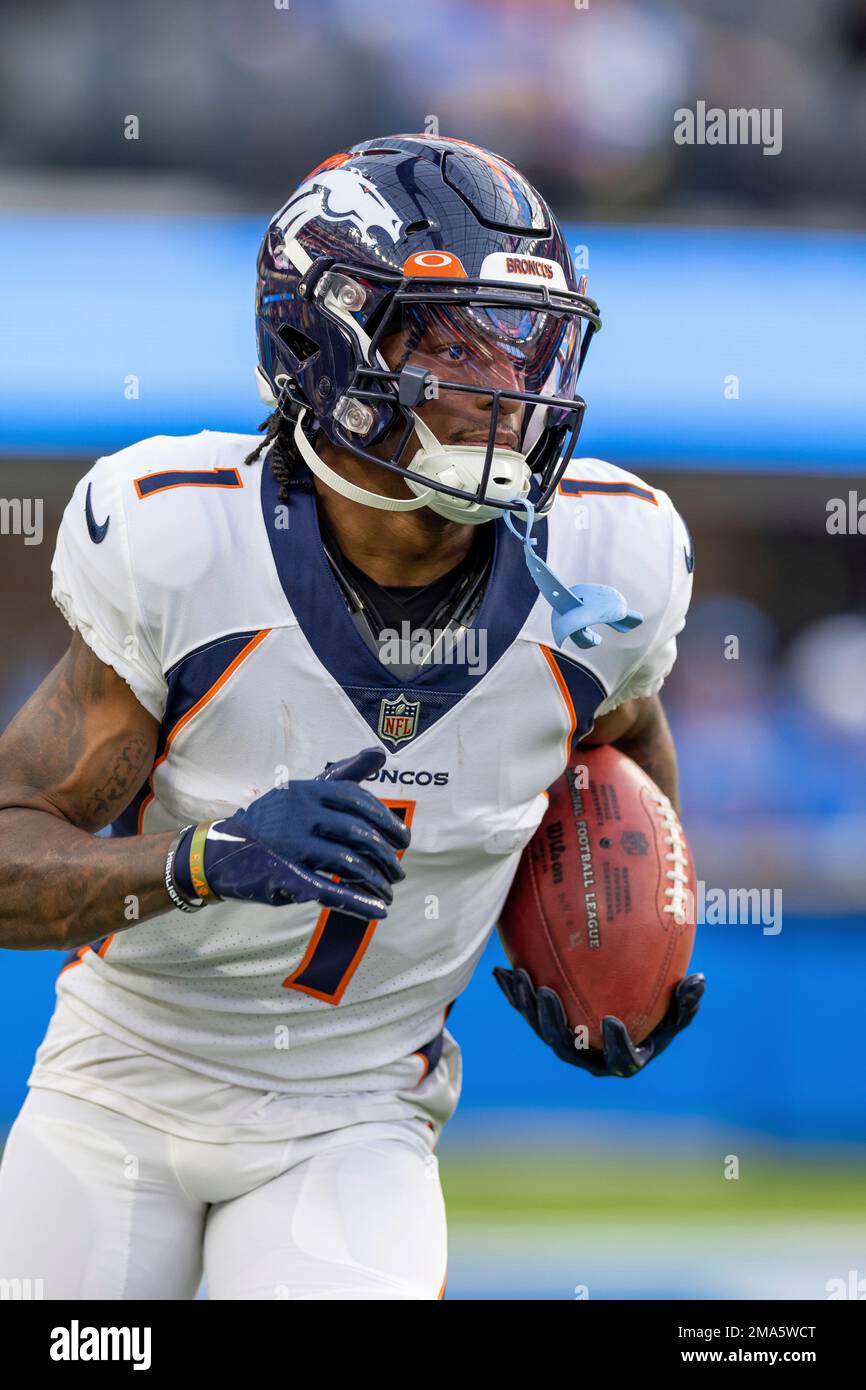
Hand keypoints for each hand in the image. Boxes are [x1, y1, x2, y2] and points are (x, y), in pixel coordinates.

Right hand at [171, 748, 409, 917]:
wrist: (220, 851)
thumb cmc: (272, 820)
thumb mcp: (303, 791)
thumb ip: (343, 774)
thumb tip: (380, 753)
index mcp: (307, 791)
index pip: (358, 801)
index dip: (386, 821)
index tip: (403, 839)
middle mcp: (299, 815)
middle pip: (357, 832)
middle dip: (386, 854)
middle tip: (399, 869)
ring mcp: (291, 847)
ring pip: (347, 862)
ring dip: (376, 879)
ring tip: (388, 888)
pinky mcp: (286, 878)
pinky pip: (330, 890)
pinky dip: (359, 902)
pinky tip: (379, 910)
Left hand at [492, 966, 704, 1077]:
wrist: (622, 1014)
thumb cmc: (655, 1017)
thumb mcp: (676, 1014)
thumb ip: (686, 1002)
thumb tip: (698, 980)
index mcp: (622, 1058)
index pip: (619, 1060)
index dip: (615, 1045)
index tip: (612, 1021)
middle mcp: (587, 1055)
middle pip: (565, 1044)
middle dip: (552, 1021)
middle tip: (547, 993)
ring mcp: (564, 1041)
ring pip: (540, 1027)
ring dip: (526, 1003)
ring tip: (520, 976)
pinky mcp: (545, 1024)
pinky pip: (527, 1009)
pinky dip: (513, 991)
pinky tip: (501, 969)